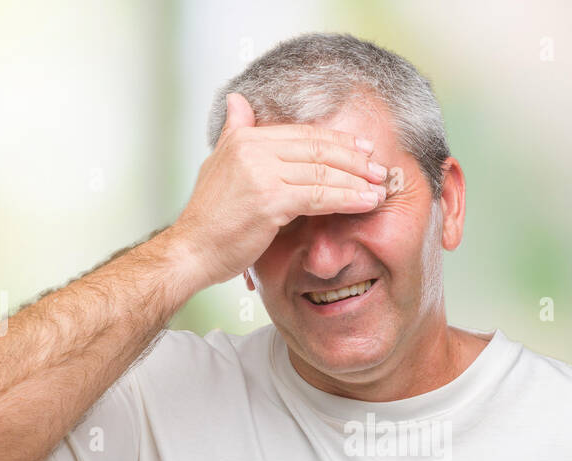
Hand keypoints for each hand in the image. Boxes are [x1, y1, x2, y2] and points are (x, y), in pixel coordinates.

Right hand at [174, 92, 388, 288]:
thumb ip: (235, 132)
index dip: (337, 139)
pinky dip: (347, 198)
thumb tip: (239, 100)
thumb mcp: (219, 165)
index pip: (303, 133)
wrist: (191, 250)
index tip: (363, 147)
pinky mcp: (269, 200)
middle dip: (354, 158)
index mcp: (244, 138)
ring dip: (357, 180)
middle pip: (317, 148)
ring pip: (322, 171)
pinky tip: (366, 202)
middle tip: (380, 168)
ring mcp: (261, 173)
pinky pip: (319, 196)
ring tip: (380, 188)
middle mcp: (252, 149)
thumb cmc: (209, 218)